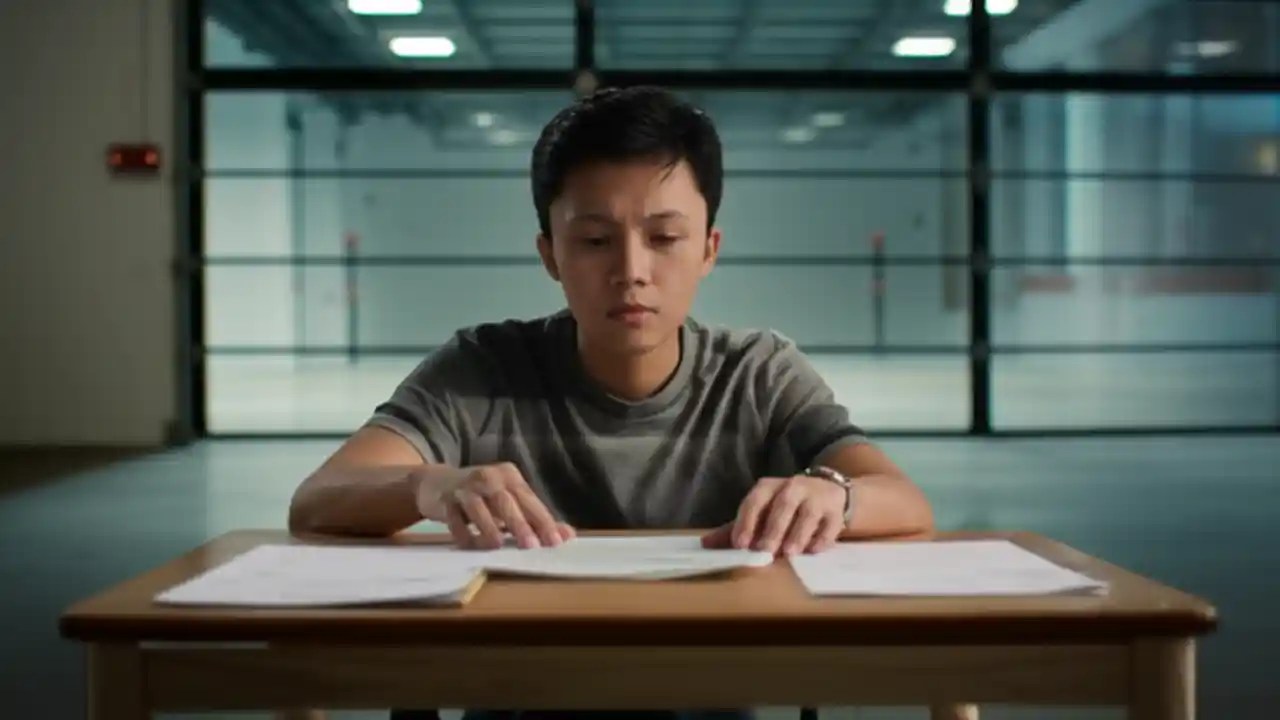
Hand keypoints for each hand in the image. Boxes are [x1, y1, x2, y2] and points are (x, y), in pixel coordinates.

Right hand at [416, 462, 575, 549]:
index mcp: (509, 476)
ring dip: (488, 526)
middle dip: (519, 523)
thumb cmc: (482, 496)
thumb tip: (567, 535)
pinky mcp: (444, 499)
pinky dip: (462, 531)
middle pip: (506, 500)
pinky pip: (453, 517)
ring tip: (498, 546)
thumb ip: (536, 518)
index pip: (529, 498)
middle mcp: (488, 476)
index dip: (543, 520)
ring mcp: (465, 487)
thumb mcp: (509, 502)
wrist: (437, 484)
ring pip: (478, 506)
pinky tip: (469, 545)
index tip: (555, 542)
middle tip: (531, 546)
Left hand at [702, 475, 845, 555]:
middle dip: (773, 528)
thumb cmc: (787, 508)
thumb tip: (705, 544)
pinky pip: (830, 524)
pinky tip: (814, 551)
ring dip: (798, 533)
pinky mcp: (836, 511)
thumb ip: (736, 529)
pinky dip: (822, 538)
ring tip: (789, 553)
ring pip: (808, 513)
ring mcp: (817, 497)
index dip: (746, 521)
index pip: (755, 500)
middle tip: (764, 551)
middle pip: (783, 504)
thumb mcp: (761, 513)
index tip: (740, 544)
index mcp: (769, 487)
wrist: (829, 495)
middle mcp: (794, 487)